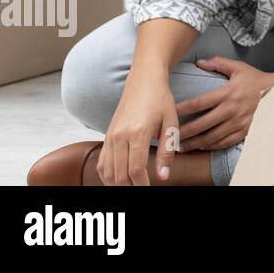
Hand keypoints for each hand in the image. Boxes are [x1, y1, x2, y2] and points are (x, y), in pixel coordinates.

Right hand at [101, 70, 179, 184]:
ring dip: (117, 184)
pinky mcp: (106, 135)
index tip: (149, 189)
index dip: (142, 184)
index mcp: (137, 132)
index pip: (136, 169)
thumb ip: (167, 152)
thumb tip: (163, 176)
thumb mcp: (171, 124)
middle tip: (141, 191)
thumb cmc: (161, 101)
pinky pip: (101, 163)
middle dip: (130, 187)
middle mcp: (119, 135)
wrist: (143, 82)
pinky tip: (118, 181)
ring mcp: (110, 136)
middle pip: (120, 174)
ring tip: (130, 188)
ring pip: (107, 171)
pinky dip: (107, 176)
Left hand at [176, 57, 273, 151]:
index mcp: (227, 93)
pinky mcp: (243, 131)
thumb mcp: (239, 68)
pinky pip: (223, 142)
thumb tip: (200, 62)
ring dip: (194, 143)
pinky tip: (201, 146)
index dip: (181, 110)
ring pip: (210, 137)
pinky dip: (210, 146)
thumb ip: (218, 64)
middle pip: (201, 125)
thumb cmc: (257, 80)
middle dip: (183, 132)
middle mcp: (231, 110)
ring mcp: (237, 123)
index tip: (169, 113)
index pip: (198, 103)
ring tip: (180, 146)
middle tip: (169, 136)